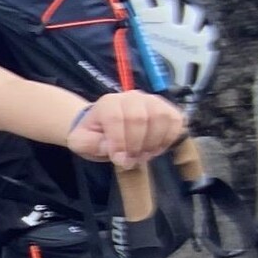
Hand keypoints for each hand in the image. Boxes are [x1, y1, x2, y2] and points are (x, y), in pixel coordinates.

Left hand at [67, 91, 184, 169]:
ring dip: (154, 143)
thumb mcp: (81, 142)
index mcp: (108, 103)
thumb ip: (89, 143)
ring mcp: (152, 100)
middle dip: (136, 145)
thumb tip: (111, 147)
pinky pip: (176, 121)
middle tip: (132, 160)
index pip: (117, 119)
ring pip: (161, 118)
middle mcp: (131, 97)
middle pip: (140, 119)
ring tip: (143, 155)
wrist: (106, 127)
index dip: (119, 143)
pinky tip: (156, 148)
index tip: (119, 160)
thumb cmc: (94, 135)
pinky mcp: (167, 108)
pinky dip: (169, 139)